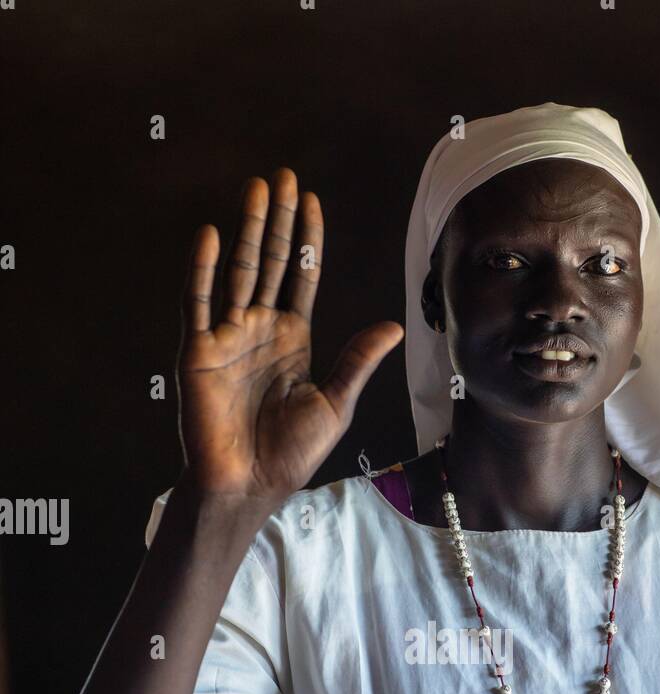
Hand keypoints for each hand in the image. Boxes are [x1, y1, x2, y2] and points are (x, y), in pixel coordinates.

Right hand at [175, 168, 402, 503]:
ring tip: (258, 188)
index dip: (307, 240)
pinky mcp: (198, 351)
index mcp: (292, 340)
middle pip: (271, 263)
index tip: (312, 201)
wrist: (248, 485)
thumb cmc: (290, 453)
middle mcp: (259, 330)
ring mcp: (227, 337)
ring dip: (249, 229)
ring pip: (241, 271)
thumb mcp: (335, 404)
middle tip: (285, 176)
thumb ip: (357, 361)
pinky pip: (199, 302)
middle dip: (279, 220)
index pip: (301, 277)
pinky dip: (204, 269)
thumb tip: (394, 326)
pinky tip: (213, 235)